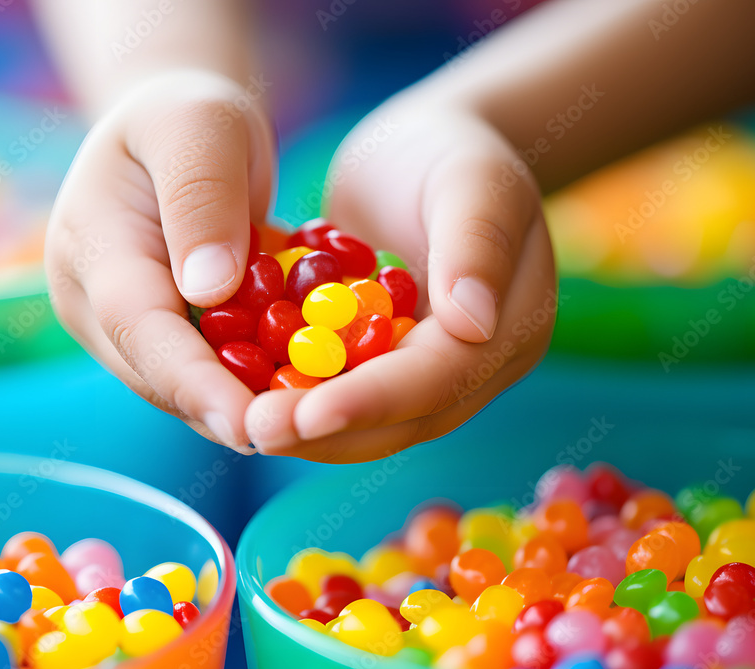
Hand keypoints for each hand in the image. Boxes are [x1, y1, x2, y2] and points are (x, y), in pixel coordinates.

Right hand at [45, 70, 275, 451]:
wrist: (170, 129)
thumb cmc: (185, 116)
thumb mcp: (199, 125)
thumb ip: (202, 198)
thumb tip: (208, 291)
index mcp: (92, 248)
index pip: (142, 329)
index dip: (194, 383)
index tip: (248, 424)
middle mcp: (91, 302)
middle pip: (159, 376)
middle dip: (228, 411)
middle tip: (304, 432)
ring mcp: (117, 327)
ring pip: (180, 387)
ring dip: (243, 405)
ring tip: (310, 417)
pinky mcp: (153, 338)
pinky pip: (200, 373)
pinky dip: (248, 383)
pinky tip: (298, 388)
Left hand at [245, 97, 556, 461]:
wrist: (424, 153)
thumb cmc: (452, 151)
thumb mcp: (473, 177)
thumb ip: (476, 242)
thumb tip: (473, 325)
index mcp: (510, 327)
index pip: (439, 379)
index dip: (372, 402)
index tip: (306, 416)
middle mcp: (474, 366)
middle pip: (402, 420)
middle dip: (328, 431)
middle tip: (257, 431)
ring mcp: (428, 372)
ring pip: (370, 423)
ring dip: (306, 430)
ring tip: (244, 425)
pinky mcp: (384, 365)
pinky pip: (342, 394)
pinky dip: (297, 400)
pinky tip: (246, 398)